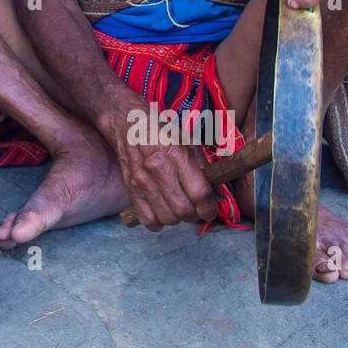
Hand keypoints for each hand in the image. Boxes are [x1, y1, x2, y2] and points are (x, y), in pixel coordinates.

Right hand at [104, 102, 217, 230]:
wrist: (128, 124)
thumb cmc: (161, 132)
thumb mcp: (188, 142)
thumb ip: (205, 169)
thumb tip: (219, 195)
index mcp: (176, 154)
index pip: (199, 193)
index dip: (209, 207)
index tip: (210, 210)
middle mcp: (158, 168)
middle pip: (184, 209)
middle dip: (195, 215)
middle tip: (196, 209)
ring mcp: (142, 179)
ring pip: (167, 218)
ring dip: (178, 219)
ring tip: (179, 209)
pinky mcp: (130, 187)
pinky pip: (147, 219)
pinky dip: (158, 223)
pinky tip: (163, 213)